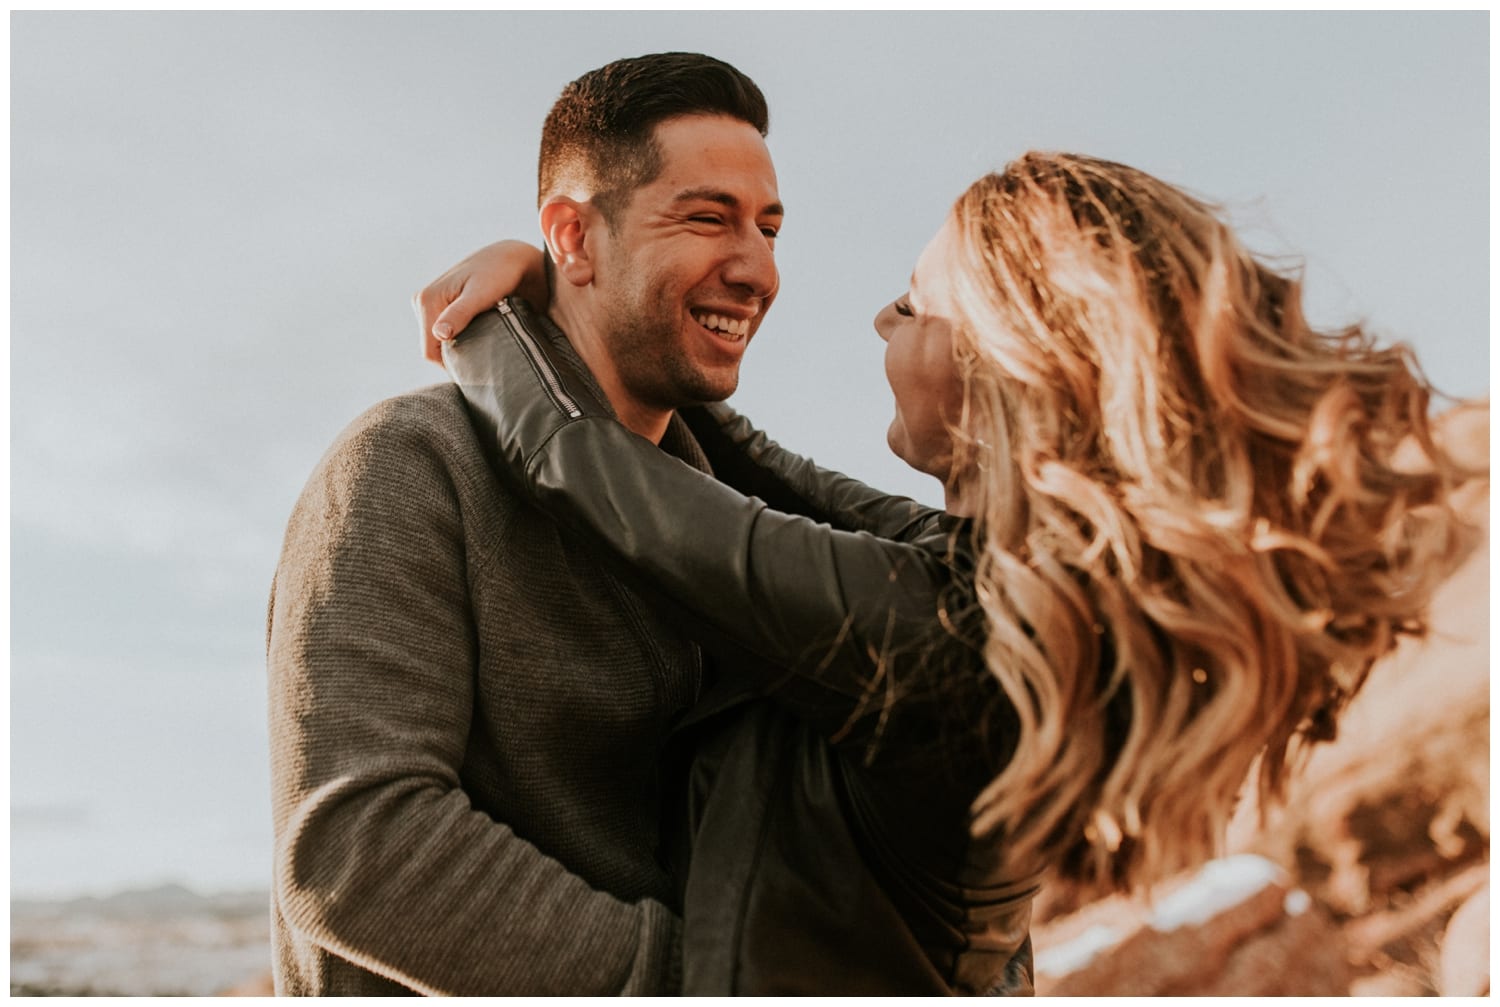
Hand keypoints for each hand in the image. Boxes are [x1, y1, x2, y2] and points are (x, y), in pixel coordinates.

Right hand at [413, 241, 547, 364]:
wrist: (512, 258)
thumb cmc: (500, 272)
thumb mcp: (481, 294)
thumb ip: (460, 313)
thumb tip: (440, 334)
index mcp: (427, 300)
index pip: (430, 351)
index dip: (452, 366)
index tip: (480, 372)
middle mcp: (423, 302)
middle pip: (434, 349)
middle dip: (457, 359)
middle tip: (486, 364)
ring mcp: (433, 305)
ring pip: (441, 344)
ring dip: (462, 350)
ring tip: (487, 350)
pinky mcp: (444, 308)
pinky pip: (448, 335)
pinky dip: (464, 342)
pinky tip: (483, 342)